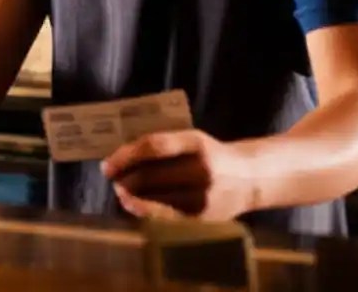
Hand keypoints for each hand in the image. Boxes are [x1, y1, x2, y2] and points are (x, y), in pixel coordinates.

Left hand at [101, 130, 256, 221]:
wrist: (249, 178)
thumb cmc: (211, 155)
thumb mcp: (193, 140)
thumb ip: (165, 145)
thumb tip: (122, 155)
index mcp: (196, 143)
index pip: (154, 147)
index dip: (126, 156)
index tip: (108, 163)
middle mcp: (200, 169)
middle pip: (150, 176)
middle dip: (124, 178)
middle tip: (111, 177)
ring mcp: (202, 195)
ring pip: (155, 198)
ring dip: (131, 196)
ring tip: (120, 191)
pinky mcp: (201, 216)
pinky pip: (164, 214)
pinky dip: (144, 209)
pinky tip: (134, 204)